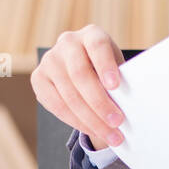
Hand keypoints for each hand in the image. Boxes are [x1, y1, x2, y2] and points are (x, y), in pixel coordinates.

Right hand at [30, 24, 126, 150]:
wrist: (84, 67)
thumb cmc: (108, 70)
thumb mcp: (117, 67)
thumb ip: (122, 80)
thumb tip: (131, 106)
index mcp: (92, 34)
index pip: (97, 46)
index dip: (106, 66)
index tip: (115, 86)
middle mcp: (68, 43)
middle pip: (81, 75)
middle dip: (100, 103)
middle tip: (117, 122)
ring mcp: (50, 60)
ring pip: (69, 95)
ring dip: (90, 120)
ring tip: (110, 135)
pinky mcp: (38, 78)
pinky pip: (56, 105)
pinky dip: (75, 121)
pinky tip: (91, 130)